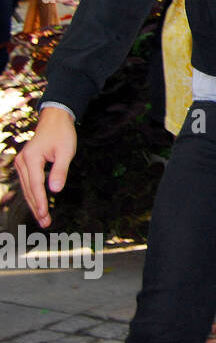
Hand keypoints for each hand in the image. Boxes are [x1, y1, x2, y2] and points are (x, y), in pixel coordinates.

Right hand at [14, 107, 77, 228]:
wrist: (55, 119)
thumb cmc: (62, 134)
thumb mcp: (66, 152)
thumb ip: (60, 171)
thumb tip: (55, 190)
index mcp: (31, 159)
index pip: (36, 185)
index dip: (40, 201)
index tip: (44, 215)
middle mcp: (22, 162)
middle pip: (29, 189)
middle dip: (37, 207)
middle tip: (45, 223)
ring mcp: (22, 163)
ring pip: (27, 188)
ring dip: (34, 203)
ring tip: (43, 218)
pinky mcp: (25, 164)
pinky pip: (28, 182)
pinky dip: (33, 194)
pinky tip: (39, 204)